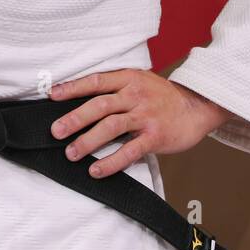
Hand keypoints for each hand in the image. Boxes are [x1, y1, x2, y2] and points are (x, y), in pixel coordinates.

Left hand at [48, 70, 232, 177]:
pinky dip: (111, 162)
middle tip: (55, 131)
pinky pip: (129, 151)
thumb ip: (115, 88)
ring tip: (71, 153)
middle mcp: (136, 95)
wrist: (197, 108)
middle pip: (100, 105)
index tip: (52, 96)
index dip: (72, 88)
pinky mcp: (155, 137)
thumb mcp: (140, 81)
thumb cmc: (163, 97)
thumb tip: (81, 99)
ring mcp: (146, 116)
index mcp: (129, 79)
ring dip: (88, 141)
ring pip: (111, 127)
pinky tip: (96, 170)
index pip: (96, 81)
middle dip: (75, 118)